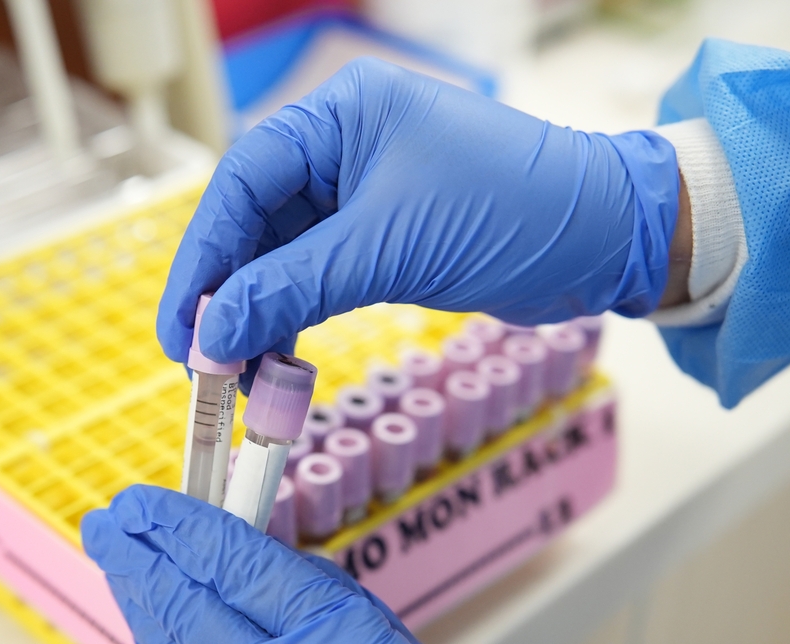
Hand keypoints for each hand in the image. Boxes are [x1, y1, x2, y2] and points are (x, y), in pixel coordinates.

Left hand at [82, 486, 530, 643]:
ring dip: (144, 607)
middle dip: (143, 559)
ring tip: (120, 566)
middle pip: (196, 610)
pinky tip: (149, 628)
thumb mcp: (382, 634)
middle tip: (110, 524)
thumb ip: (304, 590)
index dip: (183, 527)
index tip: (145, 503)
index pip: (240, 567)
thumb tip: (231, 548)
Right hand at [157, 57, 679, 368]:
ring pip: (281, 260)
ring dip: (257, 319)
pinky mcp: (381, 239)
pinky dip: (294, 323)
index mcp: (340, 116)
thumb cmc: (513, 212)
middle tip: (198, 362)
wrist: (608, 239)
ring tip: (238, 380)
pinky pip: (315, 280)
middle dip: (225, 297)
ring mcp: (361, 195)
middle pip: (253, 224)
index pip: (241, 182)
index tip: (181, 324)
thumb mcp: (388, 248)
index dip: (203, 257)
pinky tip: (277, 366)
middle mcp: (343, 147)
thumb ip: (291, 289)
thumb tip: (212, 335)